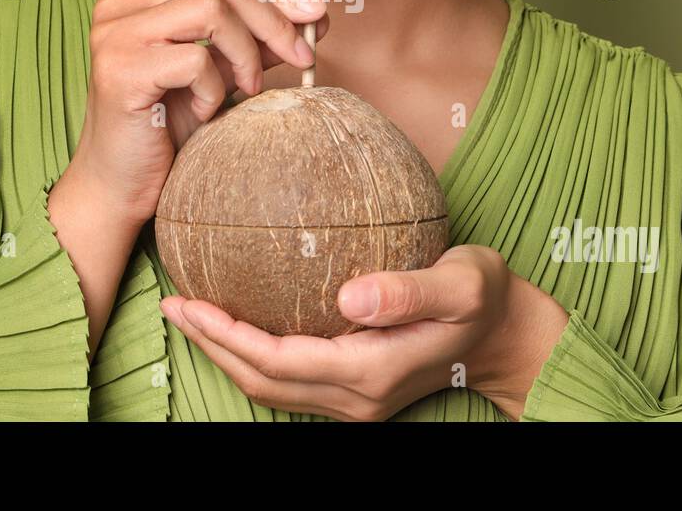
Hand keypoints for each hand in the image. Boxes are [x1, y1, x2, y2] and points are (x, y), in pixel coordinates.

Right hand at [63, 0, 328, 230]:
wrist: (120, 185)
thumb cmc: (165, 128)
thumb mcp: (220, 73)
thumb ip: (255, 40)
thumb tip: (314, 14)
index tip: (316, 18)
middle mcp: (118, 3)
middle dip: (272, 21)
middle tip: (302, 57)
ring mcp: (114, 33)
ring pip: (211, 11)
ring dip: (246, 54)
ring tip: (247, 89)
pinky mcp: (120, 69)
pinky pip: (195, 61)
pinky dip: (214, 89)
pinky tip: (203, 113)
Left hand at [159, 244, 570, 420]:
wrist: (508, 337)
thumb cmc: (486, 299)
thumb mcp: (462, 283)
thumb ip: (408, 290)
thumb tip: (348, 297)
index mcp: (370, 371)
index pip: (276, 360)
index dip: (225, 335)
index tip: (188, 299)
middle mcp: (356, 396)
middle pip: (261, 381)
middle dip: (211, 345)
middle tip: (173, 303)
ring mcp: (355, 399)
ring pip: (271, 386)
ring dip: (227, 352)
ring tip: (193, 311)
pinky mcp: (357, 389)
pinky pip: (290, 378)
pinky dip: (256, 354)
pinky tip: (241, 319)